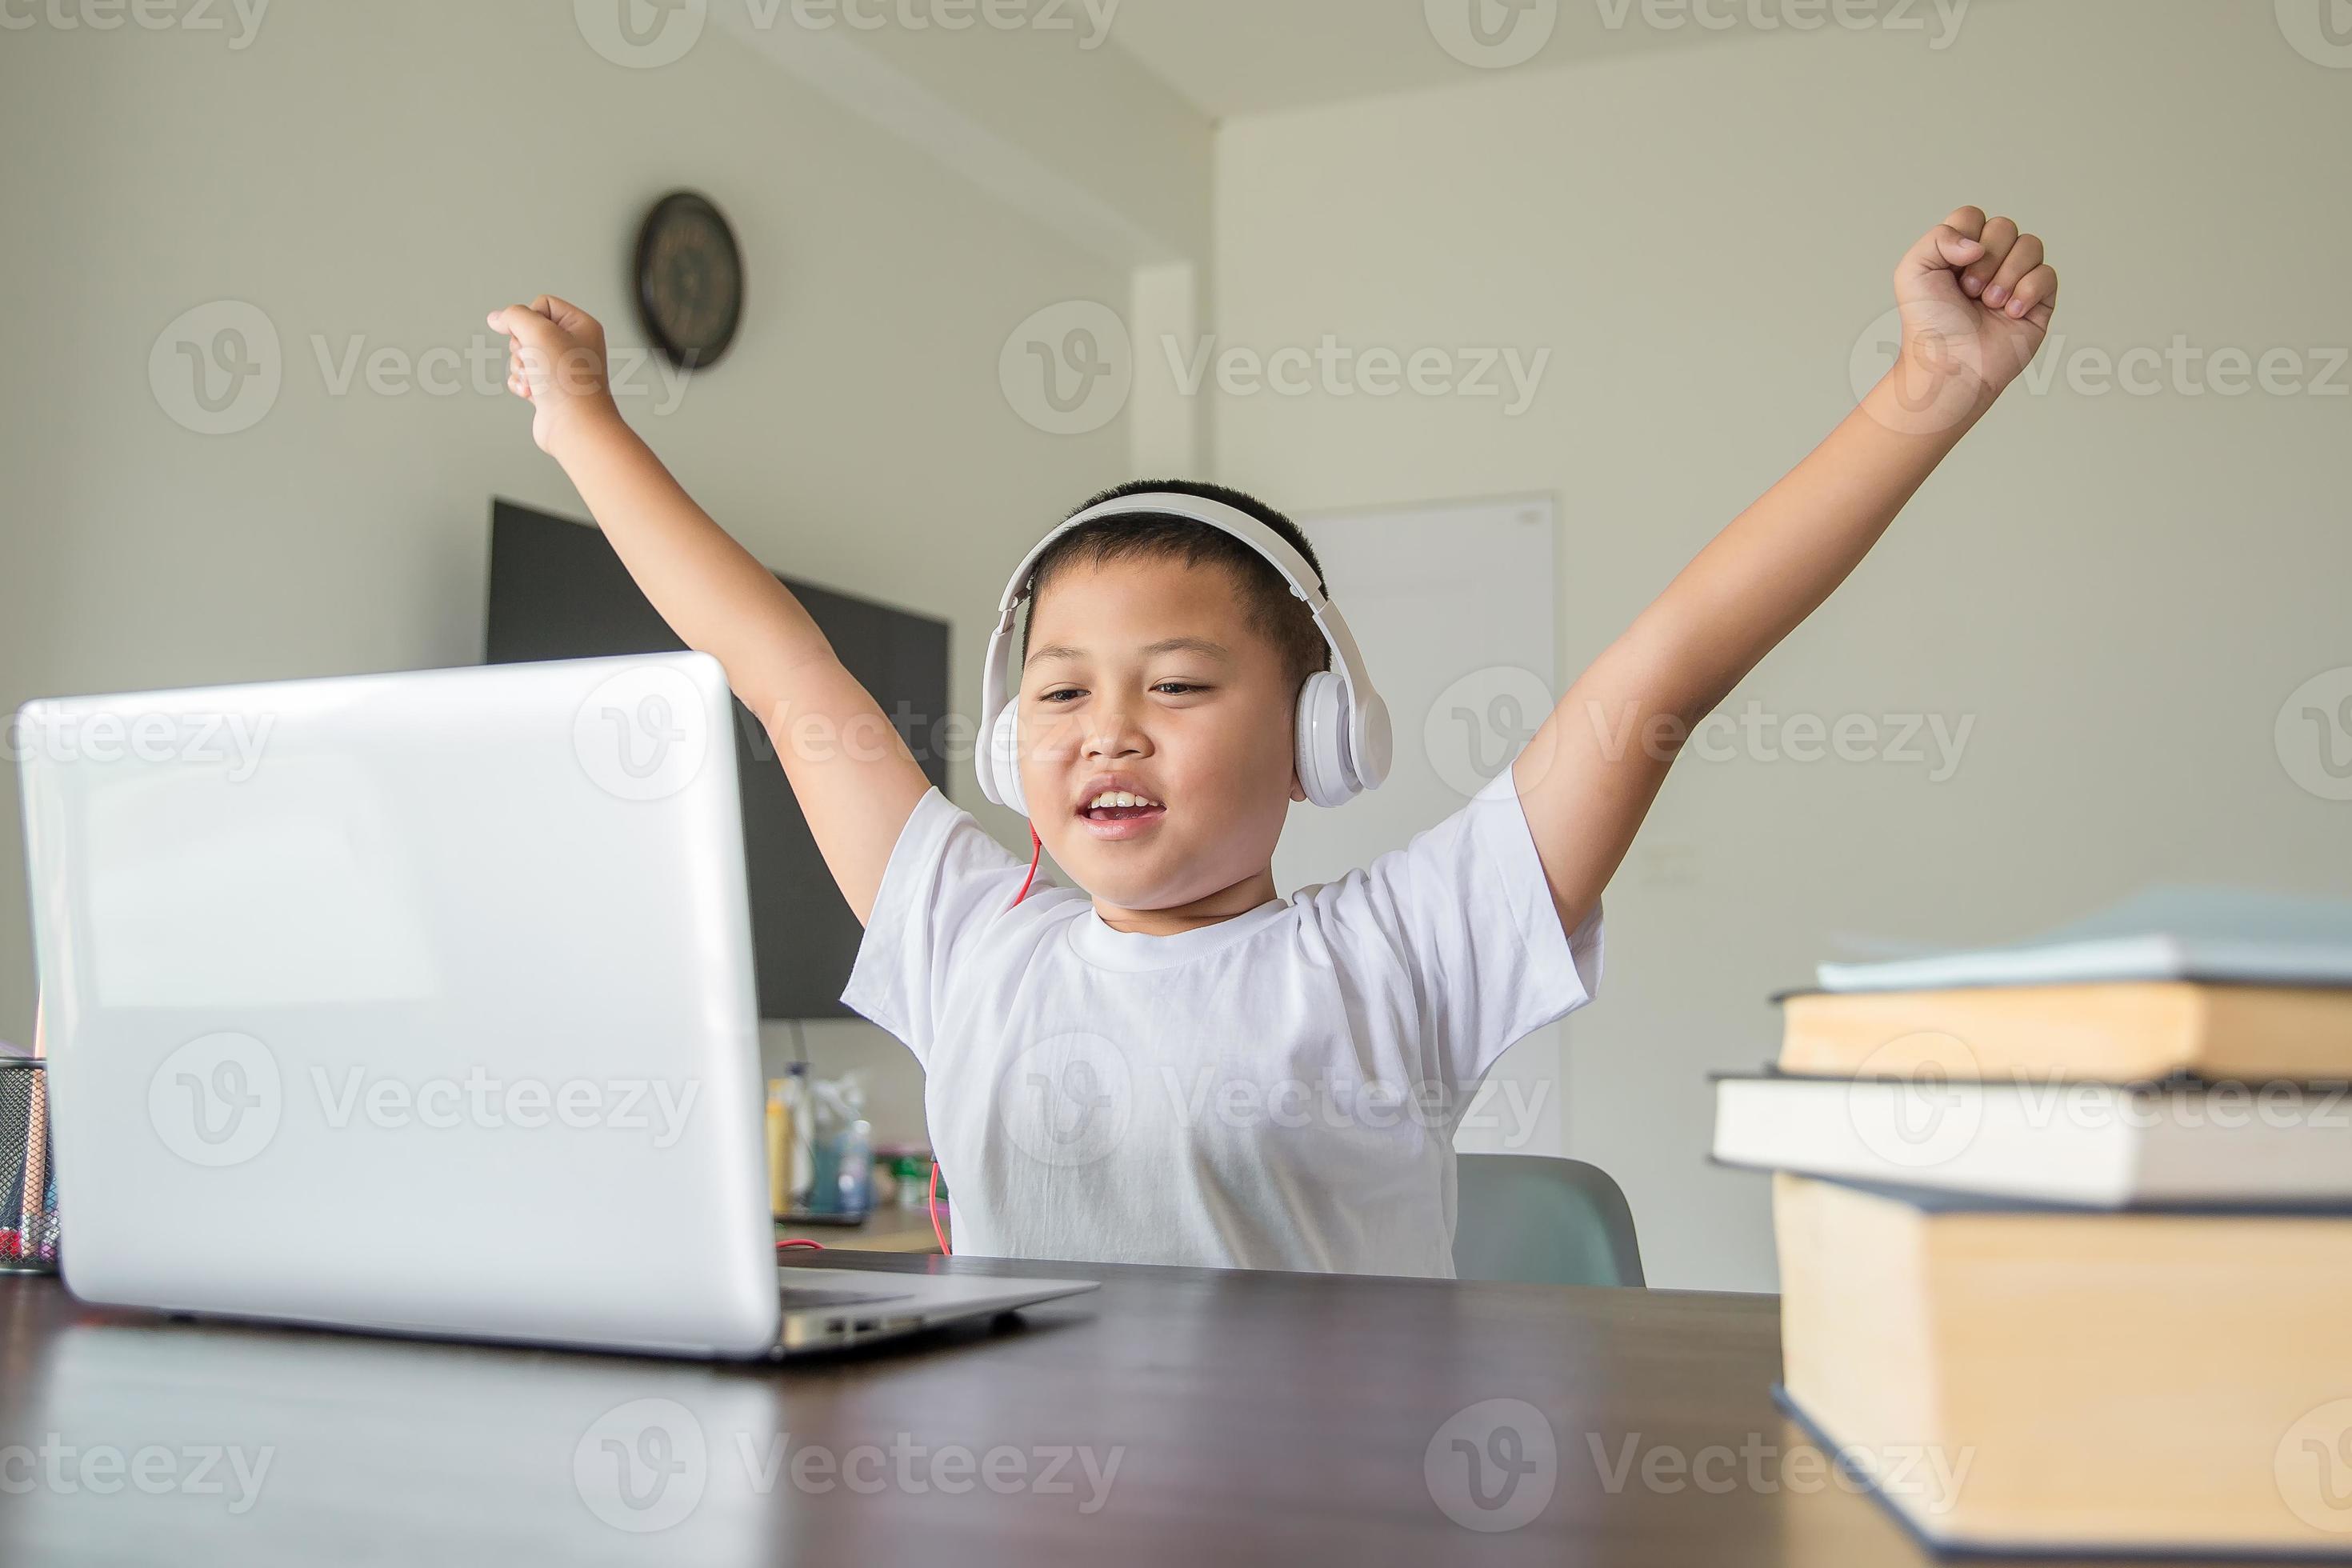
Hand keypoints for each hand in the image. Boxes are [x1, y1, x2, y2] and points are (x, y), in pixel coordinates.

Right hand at [485, 295, 620, 455]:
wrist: (574, 427)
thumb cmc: (567, 381)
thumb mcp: (539, 332)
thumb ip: (514, 316)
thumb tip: (497, 317)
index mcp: (581, 326)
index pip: (542, 304)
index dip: (529, 318)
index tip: (534, 335)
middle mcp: (574, 345)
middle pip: (527, 330)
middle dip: (522, 347)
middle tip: (535, 360)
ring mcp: (560, 368)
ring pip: (521, 354)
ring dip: (520, 367)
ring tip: (536, 381)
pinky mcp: (549, 388)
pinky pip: (522, 376)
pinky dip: (521, 384)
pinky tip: (532, 394)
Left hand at [1883, 207, 2059, 429]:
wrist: (1950, 366)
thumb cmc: (1929, 326)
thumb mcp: (1913, 272)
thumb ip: (1939, 237)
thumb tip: (1979, 243)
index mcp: (1958, 252)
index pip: (1973, 217)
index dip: (1966, 236)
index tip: (1952, 268)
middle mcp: (1989, 262)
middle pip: (2005, 226)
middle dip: (1987, 259)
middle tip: (1969, 292)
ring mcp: (2015, 280)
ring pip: (2031, 244)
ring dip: (2007, 275)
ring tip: (1989, 304)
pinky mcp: (2038, 301)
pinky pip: (2048, 274)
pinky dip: (2028, 291)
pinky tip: (2010, 314)